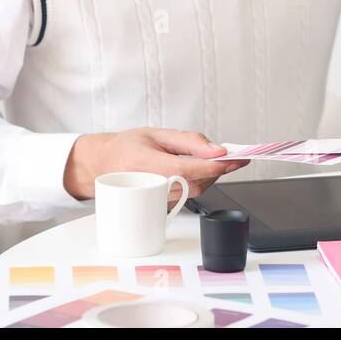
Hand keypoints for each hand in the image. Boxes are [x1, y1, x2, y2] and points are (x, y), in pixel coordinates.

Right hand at [62, 128, 249, 203]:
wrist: (105, 165)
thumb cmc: (129, 146)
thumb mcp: (159, 134)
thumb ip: (189, 141)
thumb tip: (217, 150)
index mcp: (146, 164)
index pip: (188, 169)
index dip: (214, 165)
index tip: (235, 158)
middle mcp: (150, 186)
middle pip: (197, 183)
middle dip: (219, 169)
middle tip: (234, 154)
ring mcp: (156, 199)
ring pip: (197, 191)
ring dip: (212, 175)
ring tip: (215, 159)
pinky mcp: (162, 204)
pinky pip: (190, 194)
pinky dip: (201, 181)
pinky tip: (201, 169)